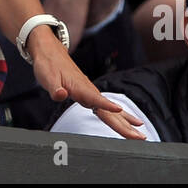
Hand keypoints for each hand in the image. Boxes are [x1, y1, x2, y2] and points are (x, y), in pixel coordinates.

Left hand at [29, 29, 145, 139]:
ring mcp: (91, 92)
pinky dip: (120, 116)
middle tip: (140, 137)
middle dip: (125, 124)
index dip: (106, 105)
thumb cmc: (48, 64)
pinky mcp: (90, 94)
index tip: (119, 110)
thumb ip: (55, 88)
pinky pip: (107, 108)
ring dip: (126, 121)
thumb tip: (61, 95)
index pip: (96, 99)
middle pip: (109, 111)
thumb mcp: (46, 76)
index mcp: (80, 88)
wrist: (50, 51)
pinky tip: (128, 121)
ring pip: (112, 111)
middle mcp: (89, 91)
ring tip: (140, 133)